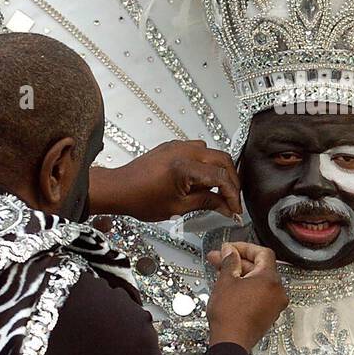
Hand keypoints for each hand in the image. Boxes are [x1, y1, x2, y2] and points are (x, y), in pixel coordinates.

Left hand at [88, 140, 241, 221]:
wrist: (119, 188)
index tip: (235, 208)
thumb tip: (225, 206)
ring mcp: (178, 146)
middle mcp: (184, 151)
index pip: (221, 177)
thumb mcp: (177, 207)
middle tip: (232, 199)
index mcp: (185, 167)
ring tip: (218, 190)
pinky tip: (202, 180)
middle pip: (223, 160)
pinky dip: (206, 164)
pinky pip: (198, 151)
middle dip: (231, 181)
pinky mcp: (173, 146)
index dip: (232, 194)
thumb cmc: (139, 198)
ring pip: (212, 153)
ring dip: (220, 170)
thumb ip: (206, 203)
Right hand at [204, 242, 288, 350]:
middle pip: (260, 267)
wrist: (230, 343)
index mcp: (270, 279)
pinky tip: (230, 287)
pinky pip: (259, 294)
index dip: (245, 248)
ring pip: (258, 281)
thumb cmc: (229, 316)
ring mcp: (274, 304)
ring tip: (220, 272)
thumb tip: (230, 251)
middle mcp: (277, 291)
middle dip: (238, 261)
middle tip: (219, 258)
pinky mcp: (268, 314)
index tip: (230, 248)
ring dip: (240, 274)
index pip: (263, 253)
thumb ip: (229, 261)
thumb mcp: (226, 281)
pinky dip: (246, 288)